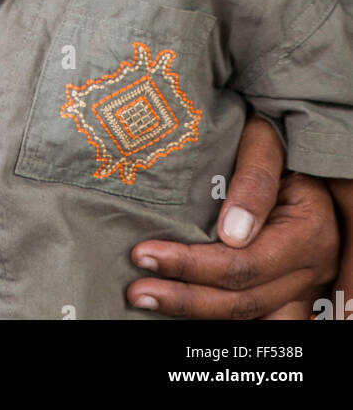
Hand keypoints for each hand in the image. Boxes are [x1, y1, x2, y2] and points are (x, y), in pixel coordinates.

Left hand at [126, 115, 338, 317]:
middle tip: (138, 289)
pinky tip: (183, 307)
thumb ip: (254, 181)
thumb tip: (232, 235)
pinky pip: (256, 314)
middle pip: (245, 299)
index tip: (146, 254)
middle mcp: (311, 266)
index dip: (193, 265)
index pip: (245, 264)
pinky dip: (219, 314)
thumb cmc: (271, 134)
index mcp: (309, 230)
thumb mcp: (263, 141)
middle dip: (187, 296)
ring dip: (197, 312)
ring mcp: (303, 283)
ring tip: (150, 299)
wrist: (290, 145)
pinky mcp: (290, 289)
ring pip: (249, 315)